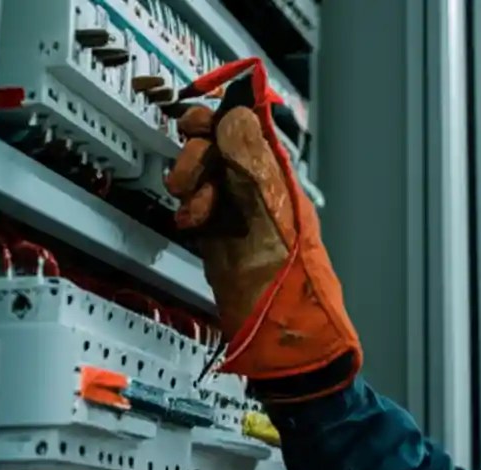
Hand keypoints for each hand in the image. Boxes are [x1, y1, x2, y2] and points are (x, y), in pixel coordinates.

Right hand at [164, 59, 359, 401]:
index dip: (221, 119)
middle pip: (221, 149)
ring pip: (206, 176)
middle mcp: (262, 194)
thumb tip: (238, 115)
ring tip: (192, 209)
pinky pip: (200, 207)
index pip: (250, 130)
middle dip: (198, 155)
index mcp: (280, 182)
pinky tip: (190, 224)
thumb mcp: (270, 218)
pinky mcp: (222, 240)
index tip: (196, 122)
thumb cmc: (290, 286)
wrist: (283, 342)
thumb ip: (252, 165)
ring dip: (192, 183)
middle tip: (190, 179)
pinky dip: (190, 210)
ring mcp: (241, 217)